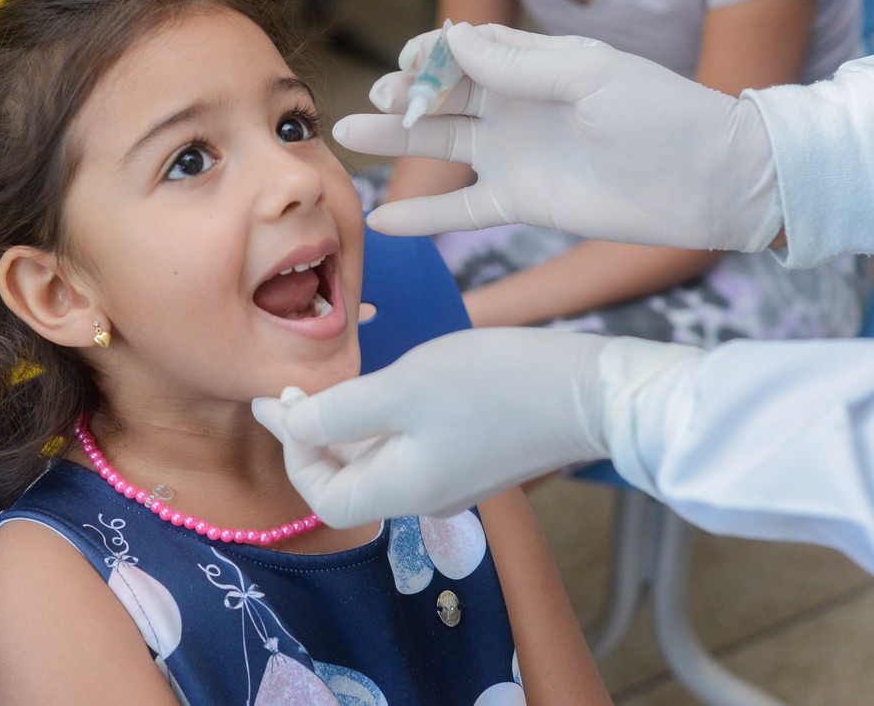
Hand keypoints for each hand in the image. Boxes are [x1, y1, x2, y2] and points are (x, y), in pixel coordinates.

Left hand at [251, 328, 698, 527]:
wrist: (593, 391)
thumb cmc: (497, 385)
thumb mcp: (403, 389)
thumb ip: (339, 412)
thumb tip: (290, 425)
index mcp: (403, 491)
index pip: (325, 497)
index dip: (292, 452)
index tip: (280, 399)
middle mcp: (426, 496)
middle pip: (350, 480)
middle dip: (315, 435)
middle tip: (296, 384)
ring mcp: (454, 478)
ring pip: (380, 460)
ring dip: (348, 426)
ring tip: (333, 378)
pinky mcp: (475, 456)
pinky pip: (411, 446)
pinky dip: (384, 421)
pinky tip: (383, 384)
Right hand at [333, 23, 780, 252]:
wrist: (708, 181)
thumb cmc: (659, 114)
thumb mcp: (588, 75)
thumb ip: (517, 64)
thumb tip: (452, 38)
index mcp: (533, 66)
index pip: (464, 52)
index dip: (429, 55)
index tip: (407, 63)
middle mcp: (516, 108)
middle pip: (442, 99)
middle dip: (402, 96)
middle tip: (373, 102)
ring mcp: (515, 157)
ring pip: (439, 148)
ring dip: (395, 144)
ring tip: (349, 139)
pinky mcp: (521, 203)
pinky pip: (461, 211)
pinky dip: (424, 216)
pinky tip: (384, 217)